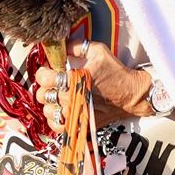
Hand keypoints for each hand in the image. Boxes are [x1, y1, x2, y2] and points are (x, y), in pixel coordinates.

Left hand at [33, 41, 150, 128]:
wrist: (132, 94)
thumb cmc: (116, 72)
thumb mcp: (98, 51)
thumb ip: (76, 46)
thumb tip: (61, 46)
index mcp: (75, 79)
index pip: (45, 78)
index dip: (42, 73)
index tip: (46, 71)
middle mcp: (73, 98)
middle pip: (43, 95)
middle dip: (44, 87)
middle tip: (51, 84)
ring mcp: (77, 113)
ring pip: (48, 112)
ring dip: (49, 103)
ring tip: (56, 97)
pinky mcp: (81, 124)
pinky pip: (58, 127)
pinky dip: (55, 120)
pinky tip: (60, 111)